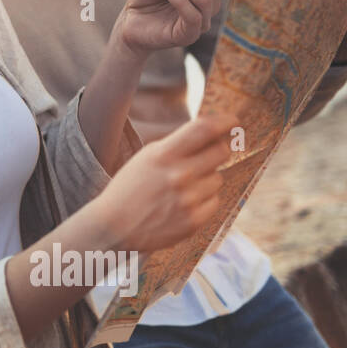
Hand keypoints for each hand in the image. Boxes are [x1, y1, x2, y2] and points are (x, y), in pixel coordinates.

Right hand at [91, 112, 238, 252]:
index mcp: (163, 155)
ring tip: (181, 188)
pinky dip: (203, 200)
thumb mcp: (147, 157)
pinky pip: (214, 201)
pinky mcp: (193, 221)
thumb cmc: (131, 186)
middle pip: (221, 152)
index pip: (204, 129)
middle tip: (206, 156)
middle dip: (217, 150)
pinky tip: (182, 203)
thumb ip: (178, 145)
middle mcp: (179, 175)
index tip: (233, 121)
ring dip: (206, 179)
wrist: (113, 226)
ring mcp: (188, 200)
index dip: (225, 121)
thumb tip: (213, 133)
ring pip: (217, 178)